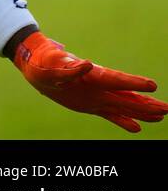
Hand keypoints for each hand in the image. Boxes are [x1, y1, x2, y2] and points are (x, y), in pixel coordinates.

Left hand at [13, 31, 167, 132]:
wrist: (36, 65)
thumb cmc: (44, 63)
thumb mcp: (52, 67)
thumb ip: (69, 71)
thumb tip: (87, 65)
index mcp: (90, 75)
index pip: (115, 80)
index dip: (133, 83)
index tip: (152, 85)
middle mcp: (97, 86)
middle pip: (126, 96)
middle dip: (146, 103)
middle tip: (167, 109)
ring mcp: (95, 96)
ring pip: (123, 105)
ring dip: (141, 111)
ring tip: (161, 115)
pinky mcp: (90, 105)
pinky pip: (110, 115)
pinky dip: (123, 121)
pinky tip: (137, 128)